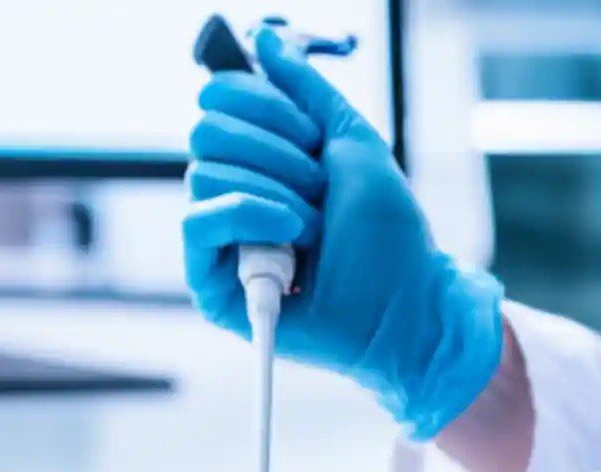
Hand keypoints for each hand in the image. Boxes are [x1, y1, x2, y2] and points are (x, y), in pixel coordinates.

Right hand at [183, 28, 502, 438]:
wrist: (404, 304)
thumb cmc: (386, 233)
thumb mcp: (351, 141)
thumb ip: (305, 88)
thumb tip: (262, 38)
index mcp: (259, 156)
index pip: (219, 100)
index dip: (262, 103)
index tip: (311, 134)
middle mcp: (231, 191)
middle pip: (207, 131)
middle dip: (274, 152)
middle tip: (318, 185)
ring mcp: (219, 238)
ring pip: (204, 174)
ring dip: (275, 193)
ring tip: (313, 225)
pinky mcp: (211, 282)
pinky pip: (196, 224)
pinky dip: (247, 217)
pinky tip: (291, 238)